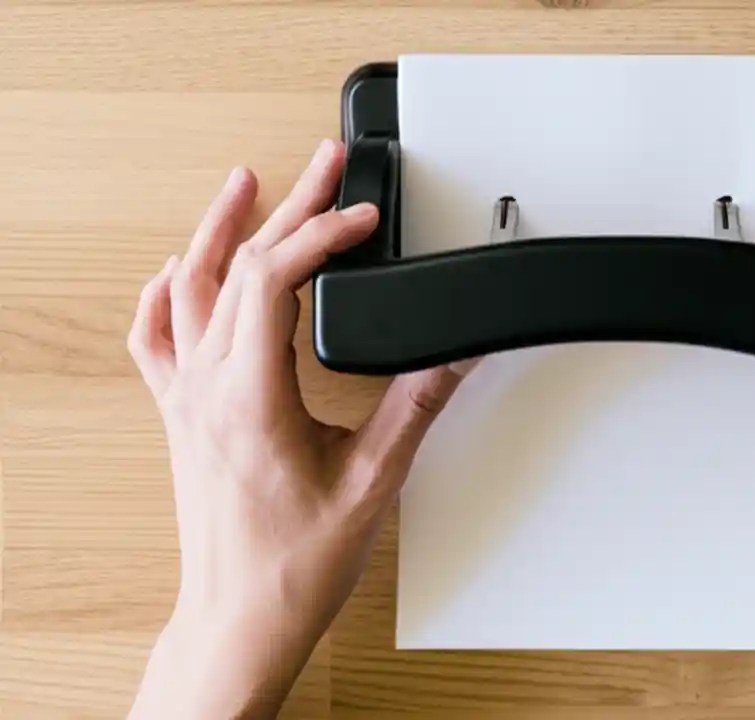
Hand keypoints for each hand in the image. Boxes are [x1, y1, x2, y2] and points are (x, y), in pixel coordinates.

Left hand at [127, 140, 473, 718]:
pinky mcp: (182, 413)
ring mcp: (185, 398)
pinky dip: (167, 289)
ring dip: (219, 228)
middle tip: (325, 166)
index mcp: (250, 398)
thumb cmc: (291, 565)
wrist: (241, 615)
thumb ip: (416, 407)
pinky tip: (178, 269)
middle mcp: (207, 388)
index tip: (364, 219)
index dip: (322, 233)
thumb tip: (452, 354)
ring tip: (247, 183)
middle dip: (290, 207)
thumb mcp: (373, 481)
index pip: (273, 278)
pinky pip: (155, 334)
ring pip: (188, 287)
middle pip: (236, 265)